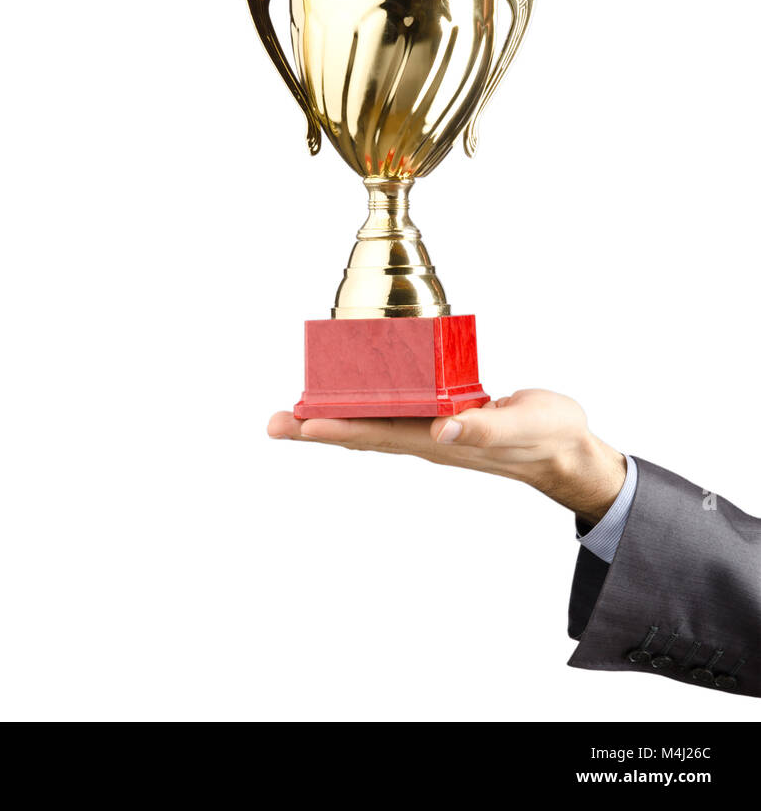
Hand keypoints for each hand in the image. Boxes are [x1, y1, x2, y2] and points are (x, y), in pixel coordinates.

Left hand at [268, 389, 626, 525]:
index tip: (296, 424)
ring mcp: (431, 427)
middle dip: (315, 427)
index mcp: (437, 439)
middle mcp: (425, 435)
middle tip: (273, 424)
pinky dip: (367, 400)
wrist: (567, 448)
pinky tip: (351, 391)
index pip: (374, 434)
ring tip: (294, 411)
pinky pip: (394, 407)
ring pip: (372, 421)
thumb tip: (442, 430)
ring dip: (333, 415)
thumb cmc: (548, 436)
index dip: (334, 428)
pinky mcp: (441, 413)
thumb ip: (484, 430)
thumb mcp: (521, 429)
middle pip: (360, 431)